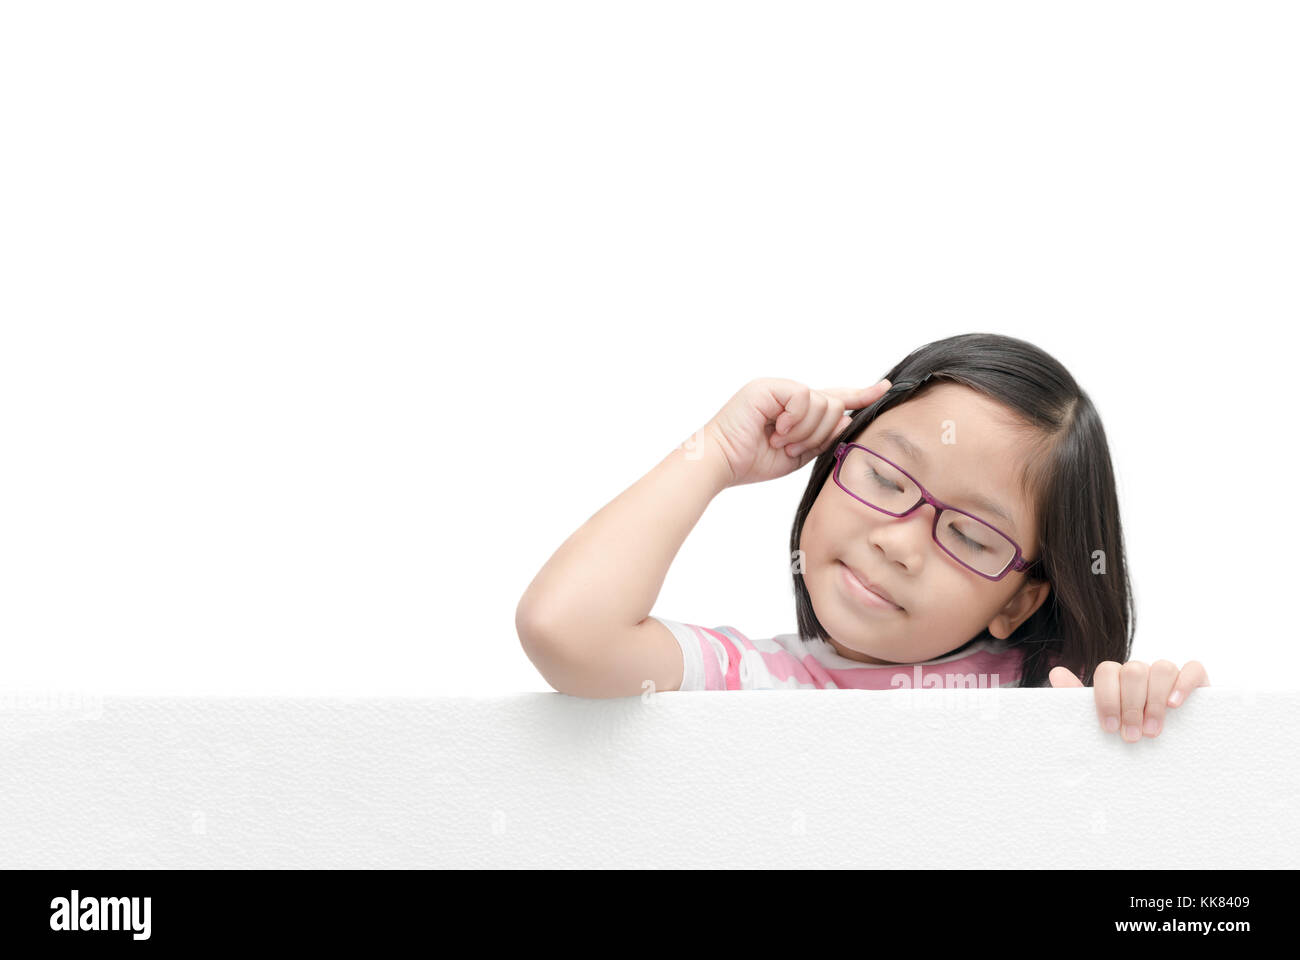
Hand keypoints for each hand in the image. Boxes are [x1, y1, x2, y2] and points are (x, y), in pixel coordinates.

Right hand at [699, 377, 891, 487]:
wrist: (720, 463)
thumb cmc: (750, 461)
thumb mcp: (798, 454)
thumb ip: (823, 438)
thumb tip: (848, 421)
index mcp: (795, 410)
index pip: (834, 398)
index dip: (860, 395)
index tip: (883, 388)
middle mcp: (788, 394)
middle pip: (834, 405)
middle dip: (819, 433)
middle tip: (789, 446)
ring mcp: (778, 388)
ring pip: (822, 403)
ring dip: (805, 430)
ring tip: (779, 441)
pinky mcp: (769, 387)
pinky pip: (804, 397)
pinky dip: (794, 419)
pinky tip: (776, 430)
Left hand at [1049, 659, 1209, 742]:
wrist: (1169, 759)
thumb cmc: (1128, 737)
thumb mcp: (1102, 723)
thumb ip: (1078, 700)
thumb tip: (1055, 672)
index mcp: (1117, 678)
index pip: (1107, 670)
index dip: (1107, 697)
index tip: (1109, 728)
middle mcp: (1142, 673)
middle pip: (1133, 670)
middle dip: (1130, 705)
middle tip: (1132, 737)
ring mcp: (1169, 676)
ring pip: (1161, 668)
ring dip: (1155, 701)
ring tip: (1153, 731)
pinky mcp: (1197, 682)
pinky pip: (1193, 669)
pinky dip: (1184, 684)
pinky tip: (1176, 705)